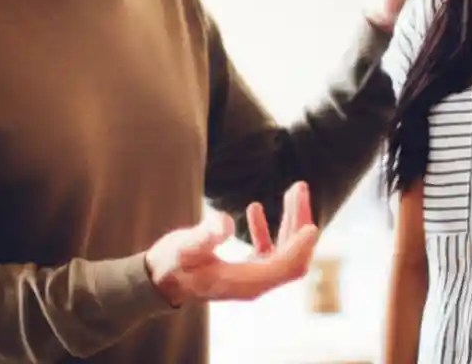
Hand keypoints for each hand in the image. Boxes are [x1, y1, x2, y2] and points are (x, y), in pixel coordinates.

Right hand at [145, 182, 318, 305]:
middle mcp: (254, 284)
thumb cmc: (171, 264)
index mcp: (246, 283)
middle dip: (300, 222)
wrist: (159, 281)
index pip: (285, 266)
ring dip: (291, 221)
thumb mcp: (184, 247)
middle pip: (292, 257)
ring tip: (292, 190)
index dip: (300, 245)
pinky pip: (270, 251)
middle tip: (298, 187)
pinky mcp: (246, 270)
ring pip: (285, 252)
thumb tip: (226, 222)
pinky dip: (270, 230)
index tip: (311, 223)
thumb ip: (205, 236)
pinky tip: (254, 208)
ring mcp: (253, 278)